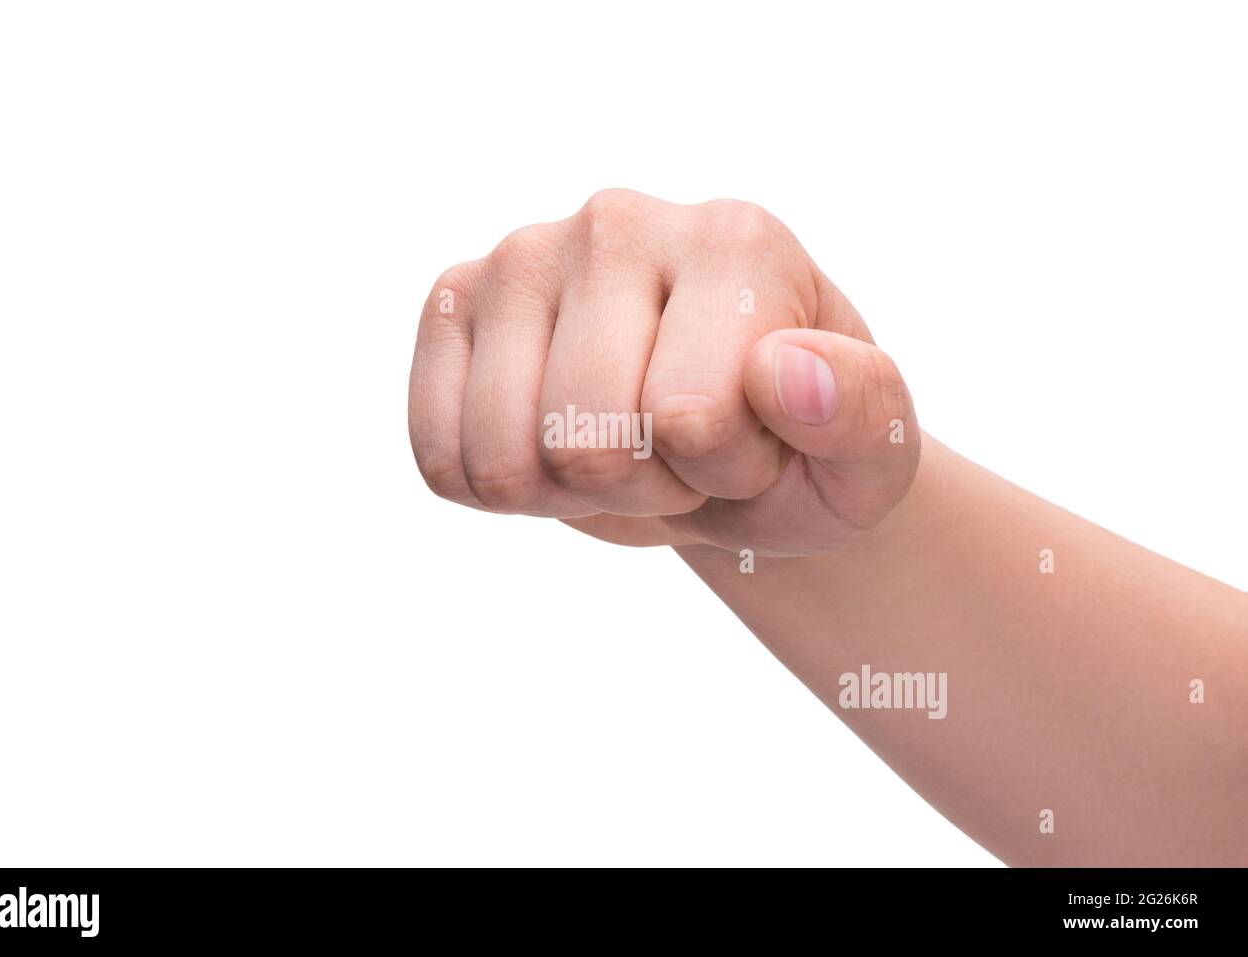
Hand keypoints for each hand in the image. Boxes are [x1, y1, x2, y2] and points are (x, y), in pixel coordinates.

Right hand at [408, 190, 919, 555]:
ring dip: (571, 494)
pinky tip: (552, 445)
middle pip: (584, 443)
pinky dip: (502, 490)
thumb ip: (861, 413)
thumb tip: (786, 372)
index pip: (691, 416)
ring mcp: (521, 255)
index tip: (754, 441)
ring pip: (503, 459)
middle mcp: (619, 222)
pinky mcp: (453, 301)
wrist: (724, 451)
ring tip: (624, 445)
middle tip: (682, 451)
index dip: (724, 471)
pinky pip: (441, 456)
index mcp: (737, 240)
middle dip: (645, 487)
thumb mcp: (868, 458)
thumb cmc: (798, 449)